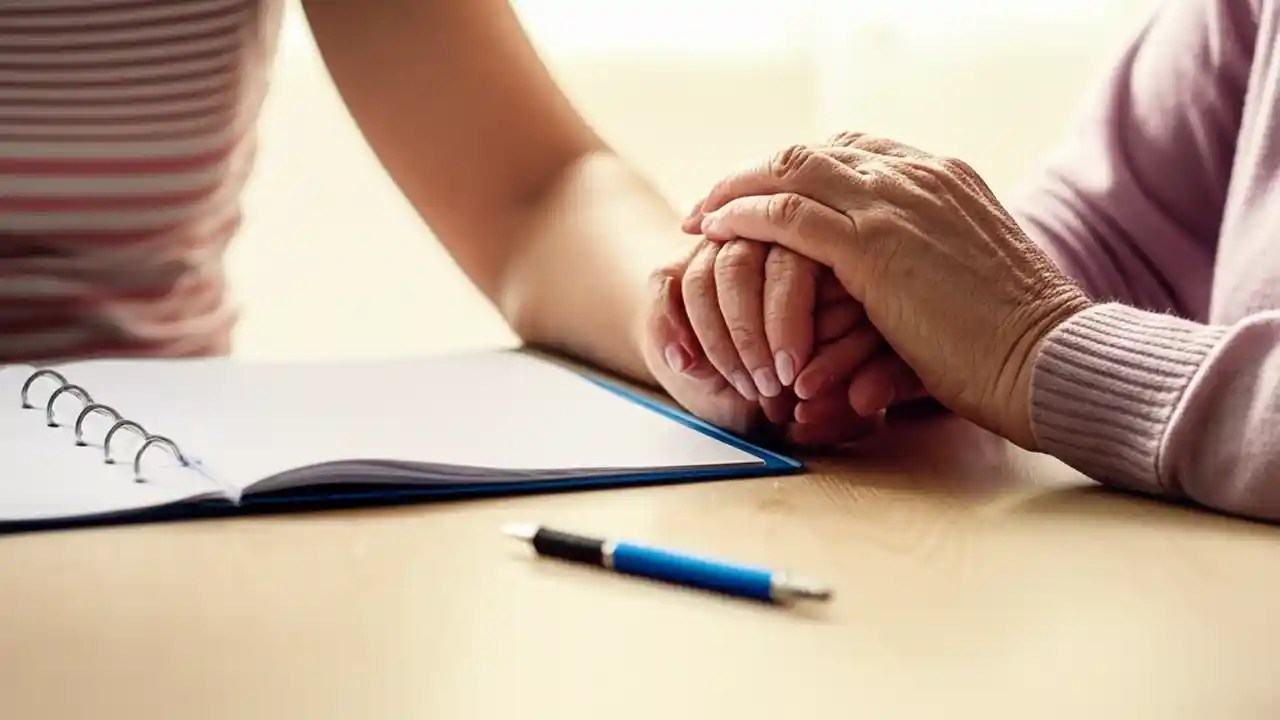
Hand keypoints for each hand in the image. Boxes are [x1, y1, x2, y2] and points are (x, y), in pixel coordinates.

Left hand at [688, 133, 1091, 447]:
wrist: (1048, 358)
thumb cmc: (1013, 338)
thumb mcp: (968, 273)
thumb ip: (924, 254)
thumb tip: (884, 276)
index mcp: (943, 176)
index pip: (852, 152)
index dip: (800, 172)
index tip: (765, 196)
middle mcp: (916, 175)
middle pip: (813, 153)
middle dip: (756, 174)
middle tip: (716, 202)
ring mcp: (895, 205)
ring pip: (791, 173)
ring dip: (736, 191)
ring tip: (702, 216)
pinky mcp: (873, 247)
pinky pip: (787, 216)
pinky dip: (745, 218)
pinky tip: (717, 233)